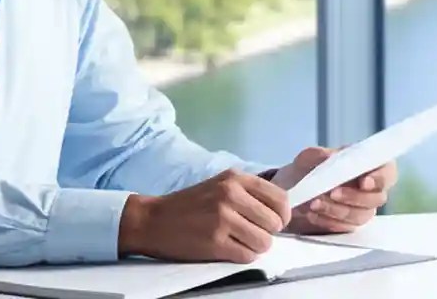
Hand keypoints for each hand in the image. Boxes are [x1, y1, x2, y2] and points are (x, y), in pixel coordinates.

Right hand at [118, 168, 290, 263]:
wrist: (154, 220)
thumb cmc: (190, 205)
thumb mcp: (220, 185)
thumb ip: (248, 194)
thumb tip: (280, 213)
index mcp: (235, 179)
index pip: (280, 198)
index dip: (283, 215)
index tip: (275, 223)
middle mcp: (231, 195)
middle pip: (275, 223)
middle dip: (268, 233)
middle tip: (252, 233)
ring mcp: (223, 218)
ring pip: (264, 242)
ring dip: (256, 247)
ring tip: (240, 242)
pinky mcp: (215, 242)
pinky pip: (247, 256)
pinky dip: (243, 256)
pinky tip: (230, 249)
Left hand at [270, 147, 397, 234]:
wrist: (290, 191)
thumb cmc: (307, 169)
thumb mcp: (309, 157)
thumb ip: (320, 155)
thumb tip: (331, 158)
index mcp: (368, 166)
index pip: (388, 172)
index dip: (380, 178)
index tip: (363, 182)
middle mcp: (370, 190)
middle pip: (377, 198)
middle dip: (354, 197)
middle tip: (333, 193)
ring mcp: (361, 209)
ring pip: (359, 216)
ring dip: (337, 210)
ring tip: (314, 203)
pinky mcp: (347, 226)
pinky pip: (344, 227)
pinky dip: (327, 221)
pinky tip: (312, 214)